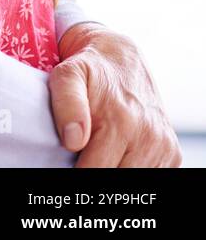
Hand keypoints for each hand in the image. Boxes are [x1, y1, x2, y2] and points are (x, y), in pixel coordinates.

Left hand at [48, 22, 180, 166]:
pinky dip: (131, 168)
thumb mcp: (67, 76)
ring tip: (101, 148)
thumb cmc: (88, 70)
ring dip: (114, 169)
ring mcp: (163, 147)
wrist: (121, 59)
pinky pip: (149, 175)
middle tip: (83, 152)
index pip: (94, 172)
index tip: (67, 160)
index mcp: (120, 122)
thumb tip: (74, 141)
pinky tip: (119, 150)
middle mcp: (148, 137)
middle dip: (95, 167)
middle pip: (113, 178)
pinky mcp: (172, 153)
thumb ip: (67, 105)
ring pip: (132, 180)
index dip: (75, 170)